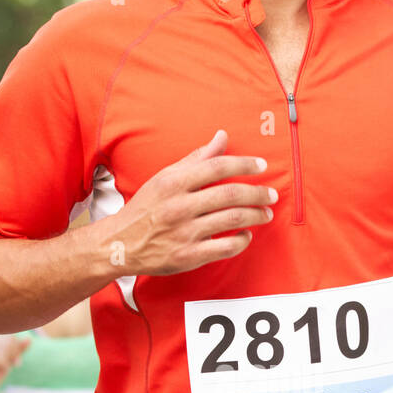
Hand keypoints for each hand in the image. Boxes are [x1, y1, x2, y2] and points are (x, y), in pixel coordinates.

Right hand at [0, 334, 30, 392]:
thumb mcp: (8, 359)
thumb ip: (17, 349)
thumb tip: (29, 339)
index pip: (10, 335)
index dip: (16, 347)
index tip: (15, 359)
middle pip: (9, 338)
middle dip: (14, 353)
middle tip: (10, 364)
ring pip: (6, 347)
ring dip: (8, 360)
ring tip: (1, 367)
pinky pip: (0, 358)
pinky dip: (3, 366)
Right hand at [107, 129, 276, 276]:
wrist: (120, 244)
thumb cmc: (146, 208)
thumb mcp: (165, 178)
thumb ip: (196, 158)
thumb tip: (222, 137)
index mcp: (174, 182)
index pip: (217, 166)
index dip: (244, 164)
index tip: (262, 165)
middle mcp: (180, 206)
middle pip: (230, 194)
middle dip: (258, 193)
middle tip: (272, 194)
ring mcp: (185, 232)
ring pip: (232, 219)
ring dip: (255, 215)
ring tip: (265, 213)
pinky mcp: (188, 256)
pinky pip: (225, 247)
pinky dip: (242, 240)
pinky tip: (246, 235)